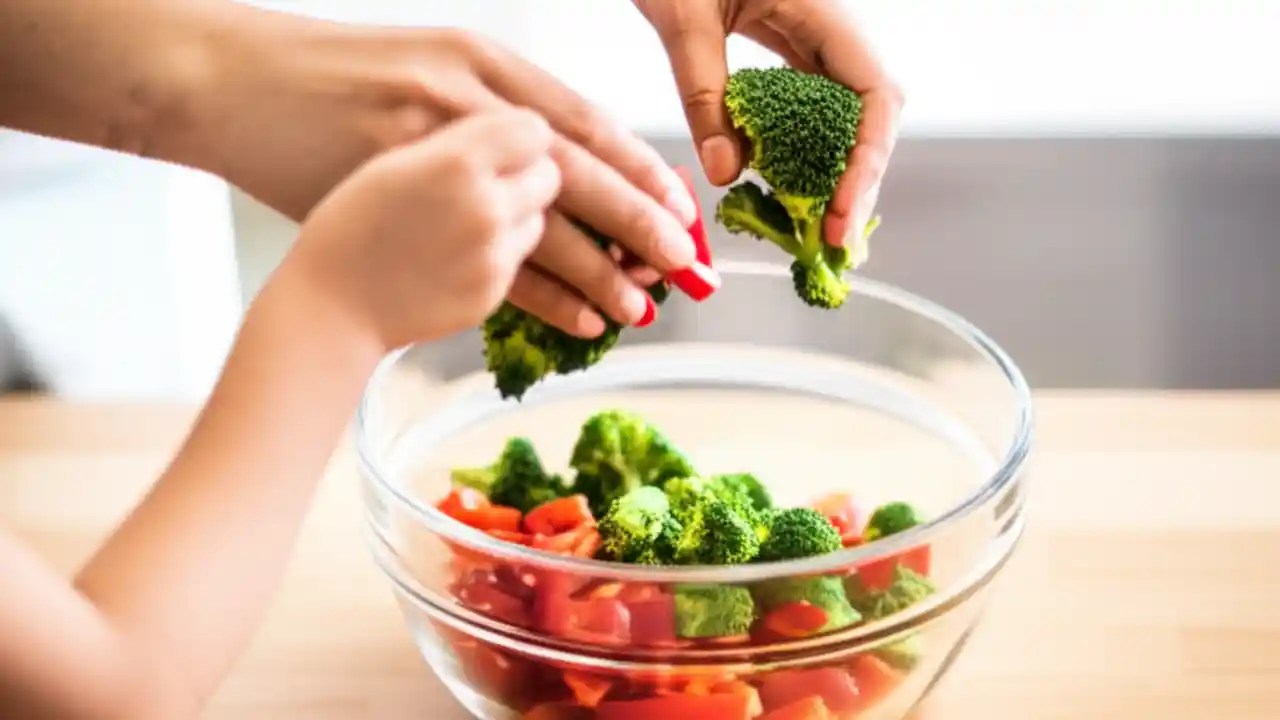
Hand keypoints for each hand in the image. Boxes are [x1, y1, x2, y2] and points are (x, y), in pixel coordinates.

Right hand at [179, 6, 712, 337]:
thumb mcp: (424, 71)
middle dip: (643, 224)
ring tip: (646, 305)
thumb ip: (493, 109)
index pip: (582, 124)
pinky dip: (552, 301)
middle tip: (689, 258)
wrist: (240, 97)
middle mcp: (466, 114)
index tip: (683, 202)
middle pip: (579, 179)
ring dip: (603, 274)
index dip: (639, 168)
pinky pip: (501, 275)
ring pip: (545, 234)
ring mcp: (440, 176)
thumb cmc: (334, 82)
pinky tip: (587, 319)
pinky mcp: (410, 225)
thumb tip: (563, 153)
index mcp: (476, 63)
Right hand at [281, 109, 561, 352]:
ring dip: (517, 215)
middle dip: (528, 174)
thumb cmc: (351, 222)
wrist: (333, 303)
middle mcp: (484, 206)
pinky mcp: (494, 291)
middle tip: (492, 181)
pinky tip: (456, 255)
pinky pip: (518, 259)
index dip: (521, 135)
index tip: (506, 143)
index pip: (535, 130)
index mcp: (456, 160)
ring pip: (540, 218)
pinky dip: (499, 254)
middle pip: (550, 173)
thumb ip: (461, 142)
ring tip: (467, 221)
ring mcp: (493, 254)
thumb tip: (519, 134)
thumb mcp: (394, 157)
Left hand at [633, 0, 903, 246]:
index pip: (876, 95)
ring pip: (843, 112)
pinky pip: (808, 102)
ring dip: (831, 168)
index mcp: (822, 7)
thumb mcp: (681, 18)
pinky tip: (780, 180)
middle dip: (854, 179)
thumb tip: (727, 173)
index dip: (867, 163)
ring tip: (811, 225)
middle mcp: (830, 23)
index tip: (840, 217)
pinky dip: (800, 146)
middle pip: (869, 113)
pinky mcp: (786, 42)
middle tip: (829, 240)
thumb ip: (704, 94)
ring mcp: (811, 32)